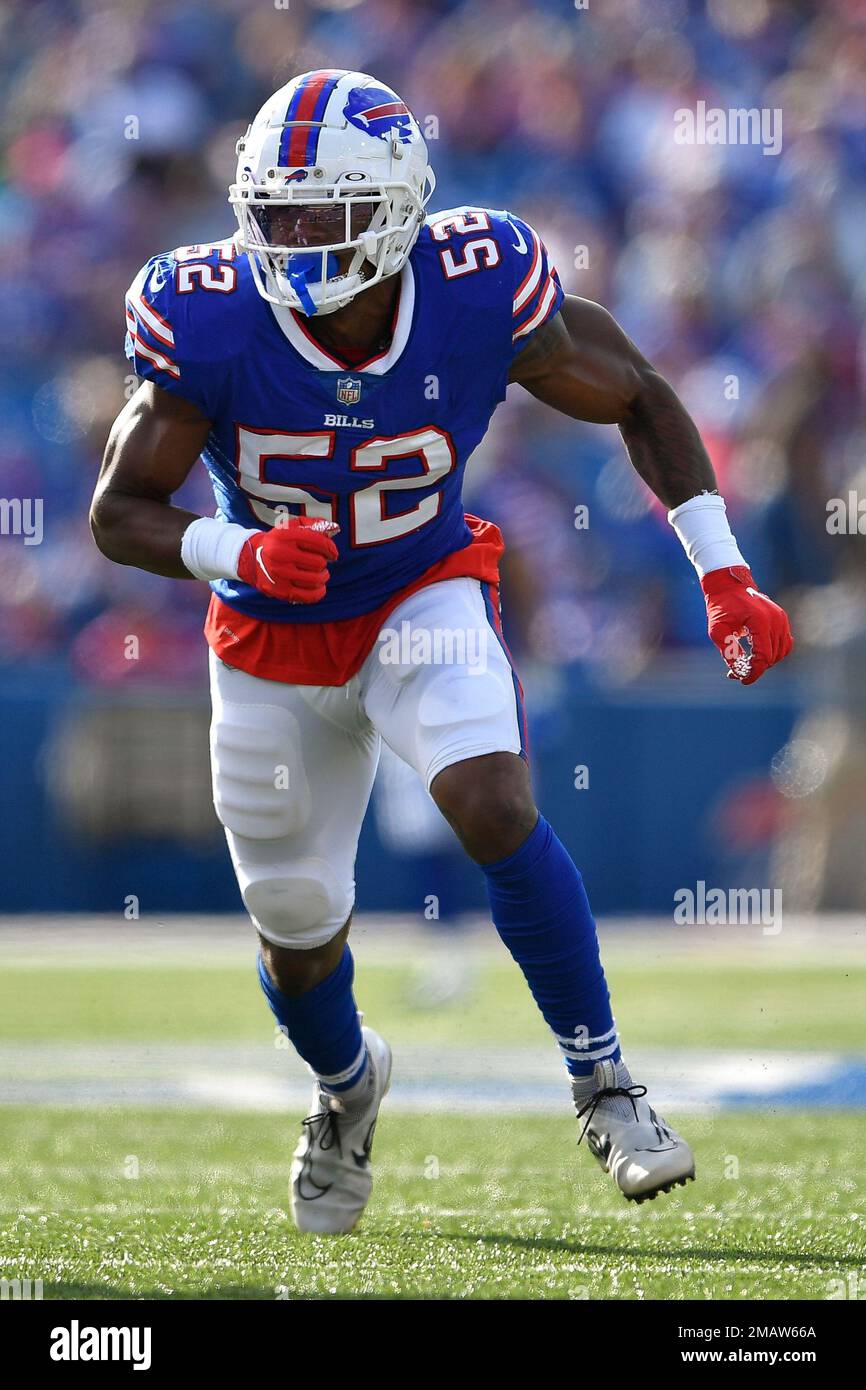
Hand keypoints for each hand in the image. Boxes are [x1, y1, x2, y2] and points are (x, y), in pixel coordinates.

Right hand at [237, 517, 338, 603]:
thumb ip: (312, 524)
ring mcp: (280, 574)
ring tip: (320, 574)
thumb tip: (334, 528)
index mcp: (284, 536)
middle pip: (318, 562)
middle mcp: (280, 554)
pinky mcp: (280, 590)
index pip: (318, 541)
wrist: (251, 558)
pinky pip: (308, 596)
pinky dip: (319, 592)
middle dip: (324, 563)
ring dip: (323, 577)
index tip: (332, 553)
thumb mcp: (290, 527)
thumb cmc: (278, 542)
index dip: (331, 548)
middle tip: (321, 563)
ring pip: (316, 579)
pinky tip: (320, 587)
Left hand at [701, 565, 792, 684]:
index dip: (754, 672)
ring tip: (745, 664)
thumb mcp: (718, 631)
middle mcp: (775, 620)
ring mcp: (781, 619)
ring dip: (765, 662)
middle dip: (756, 668)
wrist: (729, 585)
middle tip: (737, 672)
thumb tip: (739, 672)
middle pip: (772, 657)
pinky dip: (773, 653)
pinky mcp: (782, 619)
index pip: (763, 656)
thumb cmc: (721, 607)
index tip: (743, 681)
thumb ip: (729, 651)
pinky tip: (756, 655)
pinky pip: (784, 644)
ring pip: (780, 652)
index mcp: (760, 621)